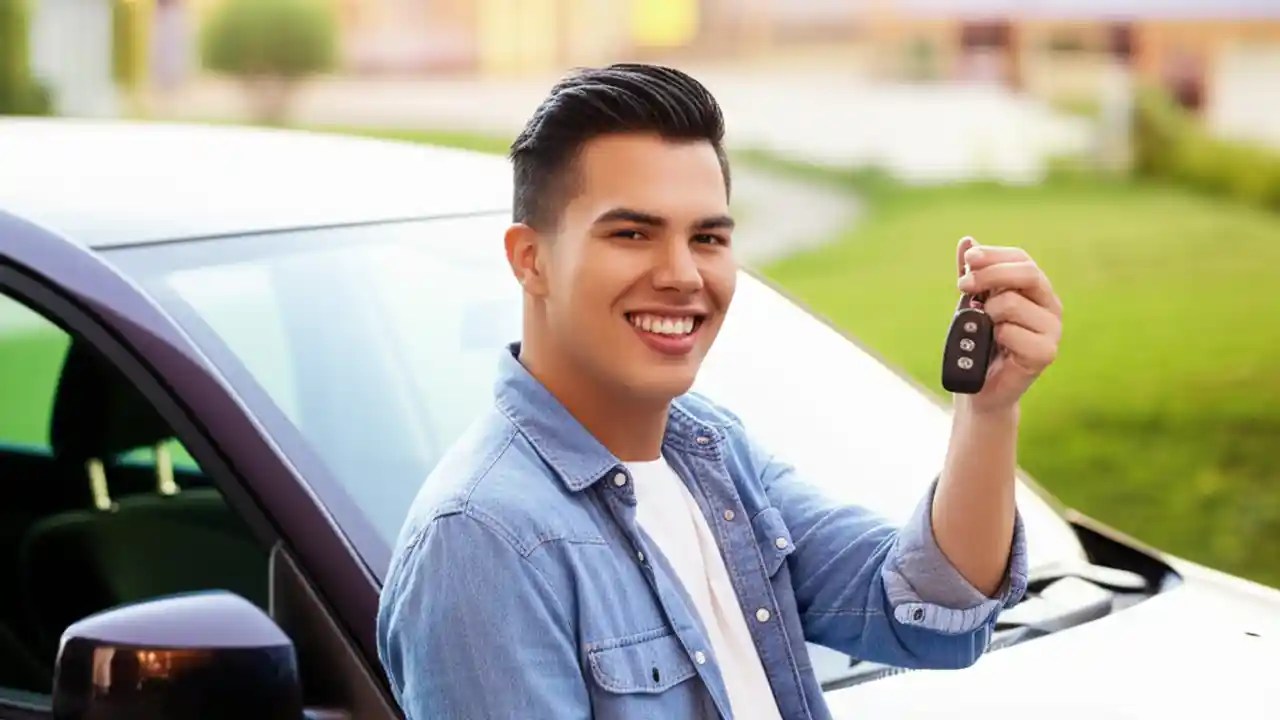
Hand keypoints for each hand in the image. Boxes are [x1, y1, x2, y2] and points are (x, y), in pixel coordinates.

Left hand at [954, 236, 1062, 413]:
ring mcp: (1052, 329)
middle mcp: (1050, 305)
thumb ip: (973, 274)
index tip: (968, 260)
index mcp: (1036, 289)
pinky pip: (1010, 332)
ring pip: (1011, 303)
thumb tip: (968, 240)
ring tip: (984, 328)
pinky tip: (996, 347)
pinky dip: (994, 337)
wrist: (981, 386)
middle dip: (988, 275)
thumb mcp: (972, 303)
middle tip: (962, 287)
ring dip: (987, 313)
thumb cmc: (979, 343)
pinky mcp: (1046, 353)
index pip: (1021, 258)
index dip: (993, 254)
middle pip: (1026, 273)